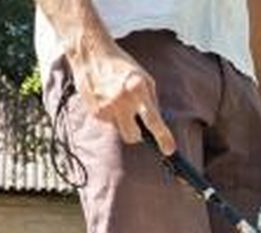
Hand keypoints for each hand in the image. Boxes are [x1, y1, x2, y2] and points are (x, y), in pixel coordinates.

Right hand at [66, 35, 175, 153]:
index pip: (152, 120)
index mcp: (138, 90)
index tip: (169, 150)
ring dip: (122, 121)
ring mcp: (106, 107)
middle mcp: (121, 101)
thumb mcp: (145, 79)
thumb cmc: (122, 66)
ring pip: (120, 129)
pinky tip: (107, 98)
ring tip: (117, 99)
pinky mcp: (94, 111)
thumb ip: (151, 101)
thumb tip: (158, 124)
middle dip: (137, 135)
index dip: (162, 137)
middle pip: (133, 137)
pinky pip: (108, 122)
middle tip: (138, 126)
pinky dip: (110, 115)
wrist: (91, 53)